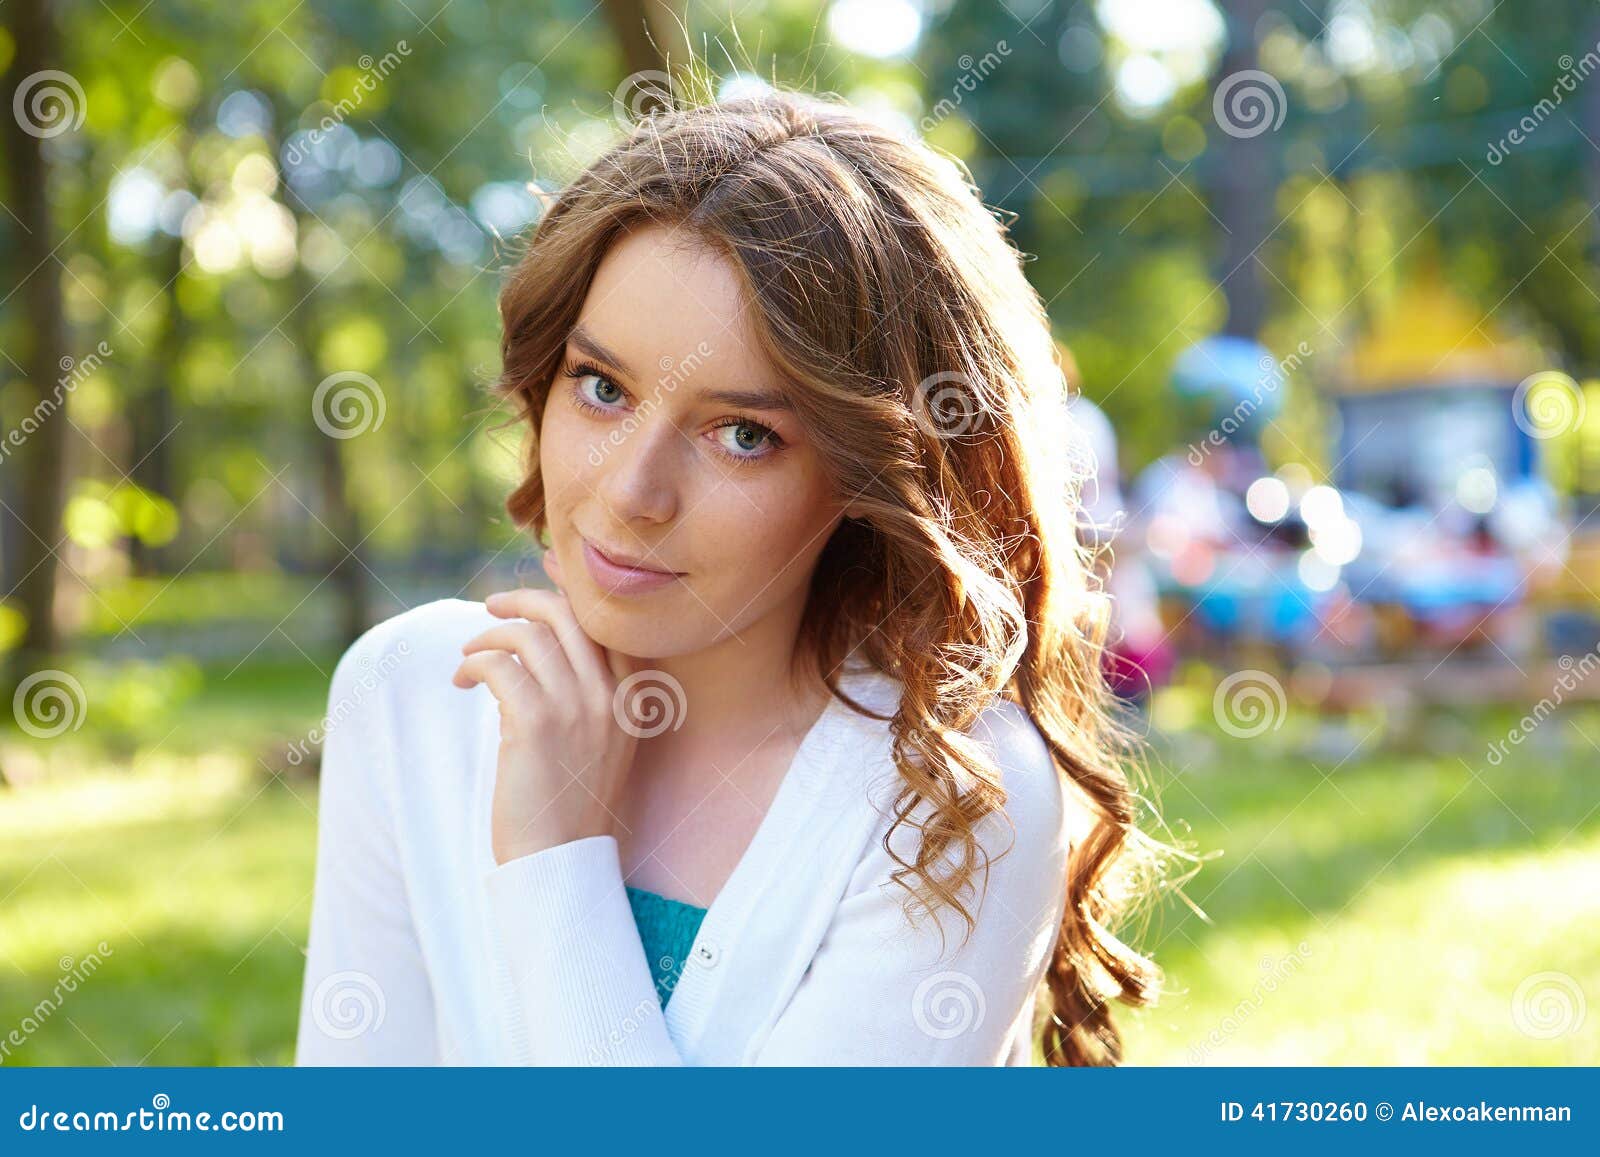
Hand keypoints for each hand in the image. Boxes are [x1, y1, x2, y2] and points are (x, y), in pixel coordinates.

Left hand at [453, 550, 637, 864]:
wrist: (560, 860)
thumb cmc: (569, 806)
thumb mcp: (599, 746)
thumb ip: (585, 699)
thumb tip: (539, 648)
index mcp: (632, 701)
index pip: (608, 625)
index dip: (573, 592)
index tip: (545, 571)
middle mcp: (611, 698)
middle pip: (570, 616)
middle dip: (525, 599)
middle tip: (492, 605)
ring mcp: (577, 708)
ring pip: (530, 635)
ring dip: (489, 636)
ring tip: (469, 654)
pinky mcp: (536, 723)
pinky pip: (498, 667)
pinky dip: (473, 664)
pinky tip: (462, 680)